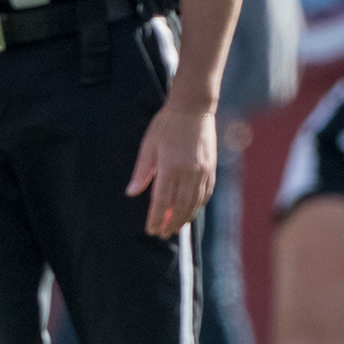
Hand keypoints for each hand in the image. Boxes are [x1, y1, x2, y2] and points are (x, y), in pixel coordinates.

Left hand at [126, 106, 216, 236]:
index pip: (162, 201)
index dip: (156, 219)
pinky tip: (190, 211)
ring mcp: (203, 171)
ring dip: (184, 218)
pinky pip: (206, 193)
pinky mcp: (211, 168)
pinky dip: (197, 205)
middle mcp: (189, 173)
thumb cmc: (166, 125)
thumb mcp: (148, 146)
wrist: (193, 109)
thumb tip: (131, 192)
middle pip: (180, 207)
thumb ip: (142, 172)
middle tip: (162, 234)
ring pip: (194, 203)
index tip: (151, 230)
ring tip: (175, 227)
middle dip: (170, 223)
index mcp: (171, 167)